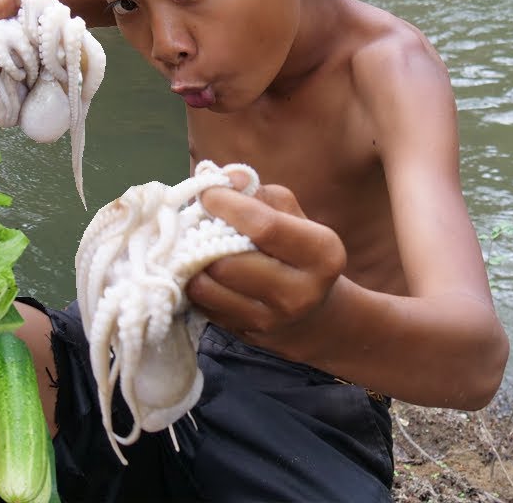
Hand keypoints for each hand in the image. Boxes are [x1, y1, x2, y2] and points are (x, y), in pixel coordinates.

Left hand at [188, 176, 345, 356]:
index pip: (262, 226)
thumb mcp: (292, 216)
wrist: (315, 316)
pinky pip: (203, 305)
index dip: (226, 204)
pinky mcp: (246, 334)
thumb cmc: (297, 251)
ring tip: (194, 246)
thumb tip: (221, 178)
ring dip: (191, 262)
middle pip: (227, 263)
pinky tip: (202, 271)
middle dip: (203, 238)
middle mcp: (299, 292)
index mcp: (321, 254)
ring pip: (207, 287)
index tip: (207, 193)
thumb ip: (258, 193)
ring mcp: (271, 319)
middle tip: (195, 222)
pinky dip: (194, 283)